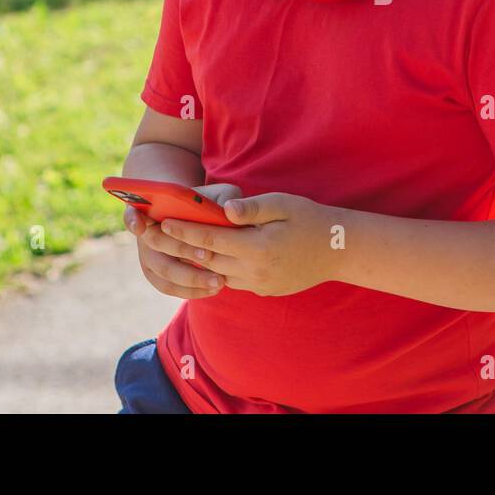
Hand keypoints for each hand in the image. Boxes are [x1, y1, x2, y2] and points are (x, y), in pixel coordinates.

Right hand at [125, 183, 241, 298]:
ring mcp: (147, 255)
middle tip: (208, 255)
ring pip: (163, 270)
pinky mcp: (155, 273)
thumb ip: (223, 197)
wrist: (191, 216)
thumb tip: (230, 210)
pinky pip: (168, 286)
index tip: (141, 226)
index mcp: (151, 207)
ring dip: (190, 277)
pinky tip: (212, 289)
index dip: (134, 219)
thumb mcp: (217, 192)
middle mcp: (144, 232)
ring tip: (218, 281)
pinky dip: (189, 290)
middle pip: (155, 242)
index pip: (133, 211)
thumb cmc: (206, 203)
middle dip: (181, 248)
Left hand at [157, 192, 337, 296]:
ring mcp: (258, 284)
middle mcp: (254, 271)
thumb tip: (224, 209)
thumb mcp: (283, 205)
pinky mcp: (263, 290)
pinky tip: (207, 259)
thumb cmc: (310, 219)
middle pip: (206, 260)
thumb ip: (252, 209)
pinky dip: (216, 270)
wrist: (338, 250)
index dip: (185, 231)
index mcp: (256, 247)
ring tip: (175, 247)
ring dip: (196, 262)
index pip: (210, 240)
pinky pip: (232, 281)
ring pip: (216, 274)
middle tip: (156, 236)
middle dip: (180, 247)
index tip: (163, 223)